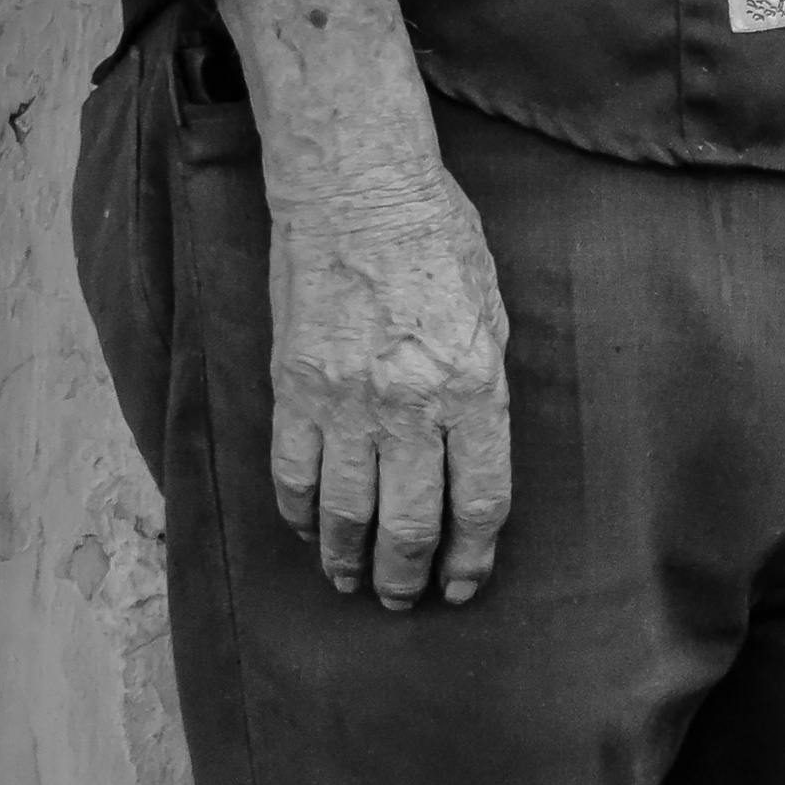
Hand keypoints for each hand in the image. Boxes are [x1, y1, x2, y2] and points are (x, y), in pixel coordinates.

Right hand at [266, 166, 510, 608]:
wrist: (355, 186)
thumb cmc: (435, 235)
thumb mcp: (491, 309)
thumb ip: (483, 387)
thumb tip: (472, 453)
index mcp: (472, 385)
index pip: (480, 501)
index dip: (473, 556)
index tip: (464, 583)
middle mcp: (410, 405)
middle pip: (411, 523)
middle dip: (409, 576)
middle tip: (407, 599)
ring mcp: (345, 401)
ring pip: (345, 512)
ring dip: (351, 560)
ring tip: (355, 581)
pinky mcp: (294, 388)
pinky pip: (293, 474)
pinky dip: (299, 513)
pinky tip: (308, 530)